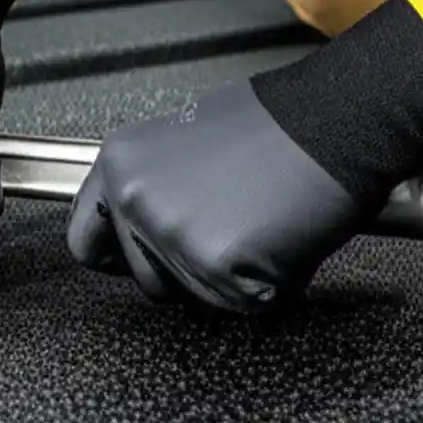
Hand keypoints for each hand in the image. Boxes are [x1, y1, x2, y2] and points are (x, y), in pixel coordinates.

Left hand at [66, 81, 365, 313]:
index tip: (138, 260)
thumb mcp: (187, 140)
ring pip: (194, 298)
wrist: (338, 118)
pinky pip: (239, 304)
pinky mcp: (215, 263)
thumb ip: (154, 186)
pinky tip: (281, 236)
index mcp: (121, 164)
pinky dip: (268, 284)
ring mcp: (172, 233)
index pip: (85, 240)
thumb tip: (145, 222)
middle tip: (231, 229)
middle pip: (145, 281)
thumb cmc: (280, 125)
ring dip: (229, 279)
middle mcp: (136, 198)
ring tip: (259, 223)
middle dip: (188, 272)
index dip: (118, 258)